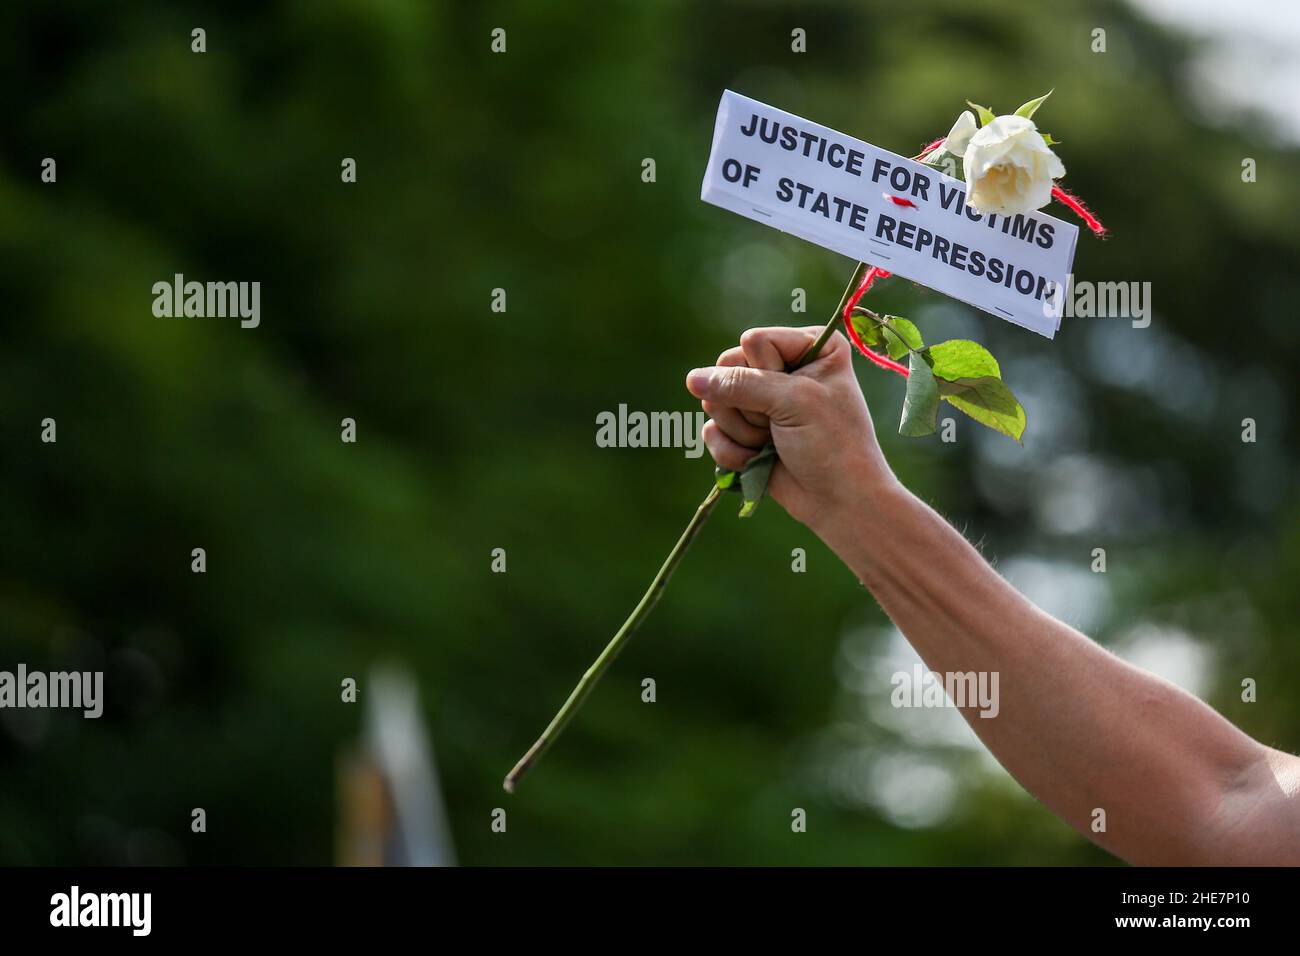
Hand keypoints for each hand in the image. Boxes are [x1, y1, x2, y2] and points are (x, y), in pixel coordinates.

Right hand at [685, 326, 896, 529]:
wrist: (839, 502)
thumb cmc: (831, 444)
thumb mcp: (792, 402)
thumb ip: (739, 385)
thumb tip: (691, 379)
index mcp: (809, 346)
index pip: (752, 341)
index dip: (764, 373)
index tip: (797, 399)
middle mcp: (784, 367)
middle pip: (728, 368)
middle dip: (749, 406)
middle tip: (782, 425)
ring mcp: (762, 400)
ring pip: (715, 401)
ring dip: (743, 431)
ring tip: (775, 443)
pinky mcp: (745, 431)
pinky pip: (712, 431)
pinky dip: (732, 452)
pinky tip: (759, 461)